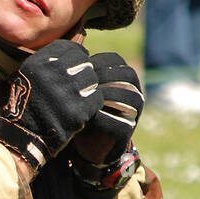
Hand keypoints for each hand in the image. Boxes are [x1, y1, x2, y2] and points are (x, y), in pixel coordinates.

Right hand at [0, 39, 103, 169]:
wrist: (23, 137)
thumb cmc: (29, 105)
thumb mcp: (30, 76)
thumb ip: (50, 62)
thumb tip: (80, 52)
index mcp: (38, 63)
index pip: (70, 48)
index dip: (78, 55)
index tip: (78, 64)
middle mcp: (51, 75)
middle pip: (84, 62)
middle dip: (85, 72)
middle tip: (80, 84)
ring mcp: (65, 93)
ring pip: (92, 79)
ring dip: (90, 87)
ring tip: (81, 97)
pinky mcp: (76, 111)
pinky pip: (97, 98)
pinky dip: (93, 103)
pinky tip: (84, 109)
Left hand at [70, 53, 143, 167]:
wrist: (87, 145)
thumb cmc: (82, 110)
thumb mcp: (81, 89)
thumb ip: (80, 73)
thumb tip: (65, 52)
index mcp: (123, 78)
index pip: (116, 60)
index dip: (98, 60)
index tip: (79, 64)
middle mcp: (133, 93)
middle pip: (126, 74)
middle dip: (103, 74)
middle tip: (83, 78)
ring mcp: (133, 113)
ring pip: (127, 96)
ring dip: (105, 94)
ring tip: (84, 95)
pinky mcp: (127, 132)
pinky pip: (118, 122)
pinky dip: (101, 118)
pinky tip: (85, 116)